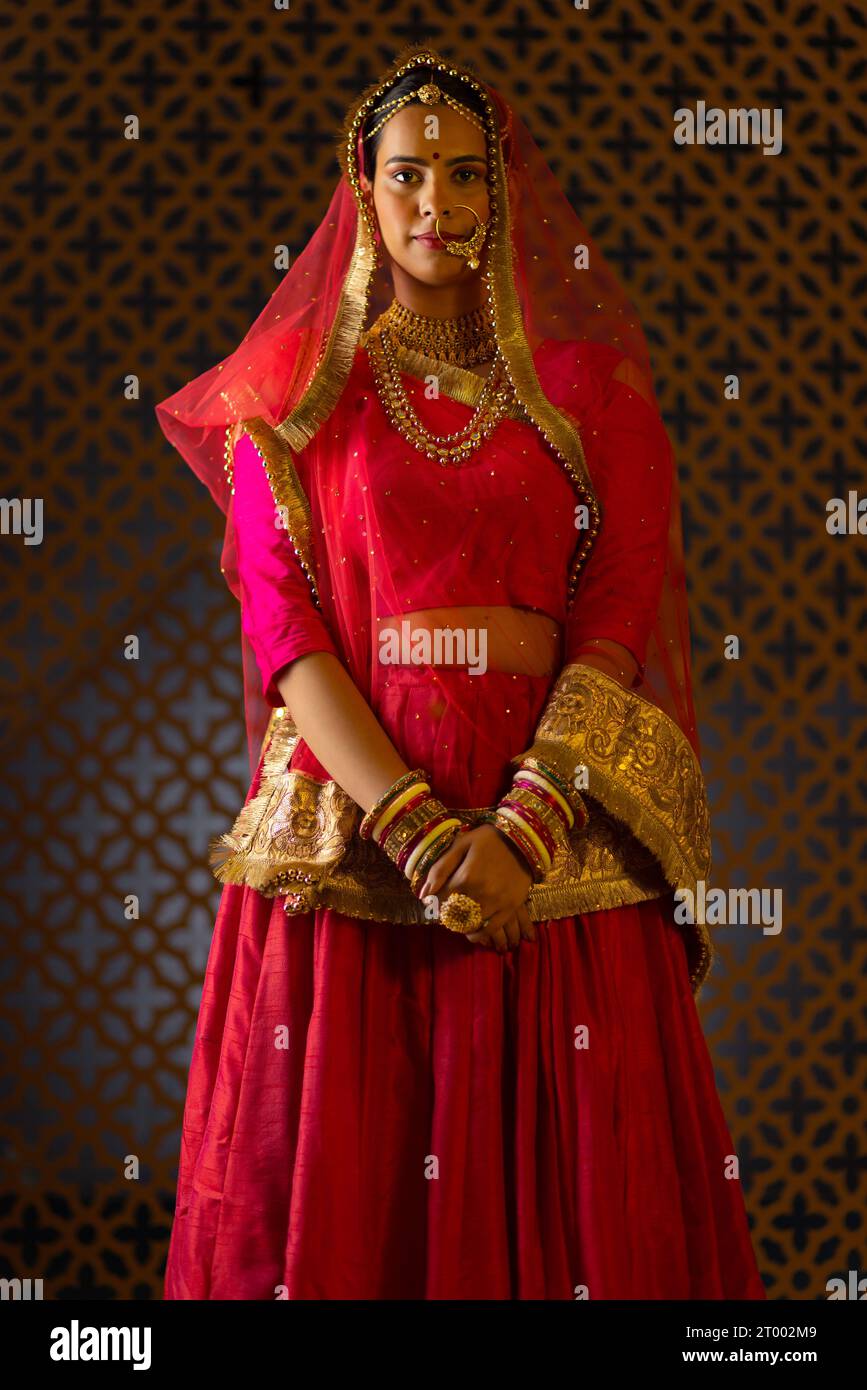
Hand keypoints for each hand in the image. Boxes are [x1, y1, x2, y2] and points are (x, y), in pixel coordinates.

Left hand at [419, 823, 536, 952]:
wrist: (523, 840)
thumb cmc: (488, 840)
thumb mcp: (461, 845)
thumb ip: (440, 869)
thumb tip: (423, 894)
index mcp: (465, 877)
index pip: (440, 901)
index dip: (434, 904)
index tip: (434, 901)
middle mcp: (480, 893)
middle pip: (454, 915)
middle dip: (446, 915)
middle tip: (446, 909)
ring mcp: (497, 902)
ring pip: (471, 924)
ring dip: (460, 925)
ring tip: (458, 918)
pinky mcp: (510, 908)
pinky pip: (491, 929)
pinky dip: (479, 934)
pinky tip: (472, 932)